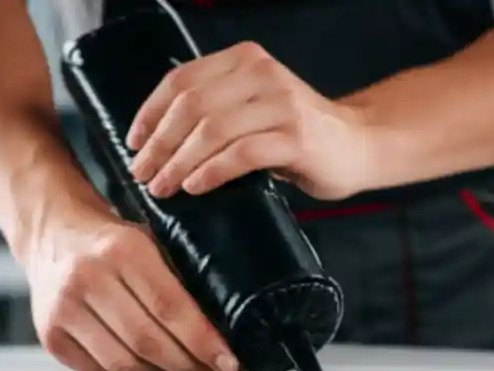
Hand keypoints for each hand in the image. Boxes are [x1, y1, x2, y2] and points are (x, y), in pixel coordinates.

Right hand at [25, 212, 241, 370]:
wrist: (52, 234)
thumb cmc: (112, 242)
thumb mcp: (153, 243)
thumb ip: (182, 282)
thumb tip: (224, 333)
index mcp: (123, 249)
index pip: (171, 307)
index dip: (204, 343)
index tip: (230, 365)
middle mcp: (88, 279)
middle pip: (148, 343)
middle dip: (190, 367)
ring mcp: (64, 310)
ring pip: (125, 365)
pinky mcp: (51, 336)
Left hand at [125, 41, 372, 200]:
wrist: (360, 144)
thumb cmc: (299, 134)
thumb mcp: (256, 107)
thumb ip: (218, 109)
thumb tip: (159, 142)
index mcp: (245, 60)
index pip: (182, 80)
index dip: (150, 113)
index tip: (134, 143)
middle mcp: (262, 74)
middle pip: (192, 106)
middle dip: (160, 144)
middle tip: (143, 174)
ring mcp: (281, 105)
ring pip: (213, 130)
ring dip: (179, 162)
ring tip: (162, 187)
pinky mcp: (296, 138)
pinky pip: (242, 154)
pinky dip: (212, 172)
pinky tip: (195, 187)